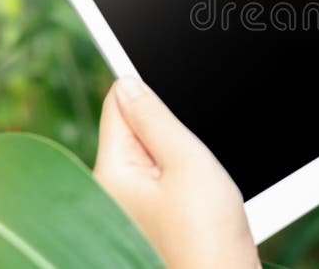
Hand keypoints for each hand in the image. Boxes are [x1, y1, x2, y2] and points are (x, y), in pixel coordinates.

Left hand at [94, 77, 259, 268]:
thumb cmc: (207, 235)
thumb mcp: (186, 162)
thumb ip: (155, 118)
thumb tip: (129, 83)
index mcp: (112, 172)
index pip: (117, 104)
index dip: (147, 89)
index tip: (173, 91)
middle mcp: (114, 190)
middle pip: (137, 128)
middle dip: (170, 127)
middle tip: (195, 153)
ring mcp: (133, 207)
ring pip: (156, 153)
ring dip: (182, 154)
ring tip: (202, 181)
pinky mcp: (155, 218)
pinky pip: (166, 178)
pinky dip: (187, 175)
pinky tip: (205, 194)